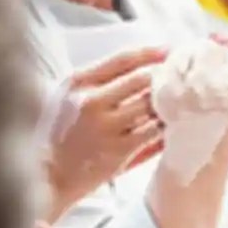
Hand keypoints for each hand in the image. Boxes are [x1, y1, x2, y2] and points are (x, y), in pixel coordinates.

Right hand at [47, 47, 166, 216]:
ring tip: (177, 103)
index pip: (124, 58)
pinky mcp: (119, 149)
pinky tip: (169, 125)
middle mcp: (91, 100)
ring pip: (153, 104)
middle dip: (164, 78)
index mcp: (78, 82)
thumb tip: (147, 62)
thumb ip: (100, 80)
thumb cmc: (61, 135)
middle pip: (144, 79)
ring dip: (168, 103)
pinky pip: (155, 130)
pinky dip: (166, 126)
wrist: (48, 177)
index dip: (152, 52)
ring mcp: (106, 126)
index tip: (171, 51)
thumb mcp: (69, 97)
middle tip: (179, 79)